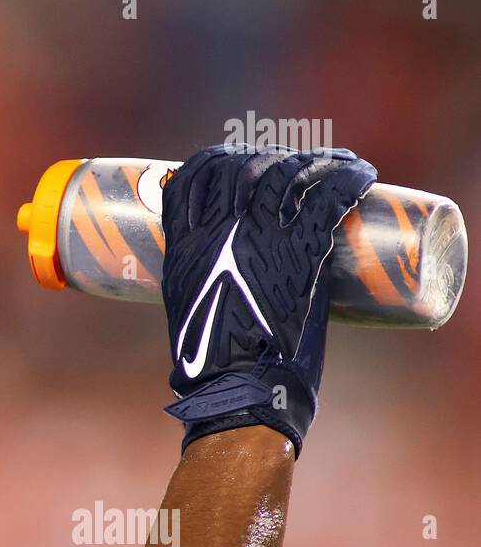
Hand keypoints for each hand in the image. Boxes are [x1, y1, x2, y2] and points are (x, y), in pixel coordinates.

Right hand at [160, 144, 376, 454]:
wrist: (237, 389)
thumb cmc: (211, 362)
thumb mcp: (184, 304)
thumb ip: (200, 275)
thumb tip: (224, 267)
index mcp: (184, 243)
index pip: (194, 174)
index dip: (219, 158)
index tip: (238, 158)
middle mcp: (219, 229)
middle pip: (245, 166)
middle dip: (273, 158)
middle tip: (297, 166)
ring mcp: (260, 236)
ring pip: (288, 174)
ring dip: (317, 161)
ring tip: (337, 164)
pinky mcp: (302, 250)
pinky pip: (330, 195)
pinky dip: (349, 177)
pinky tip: (361, 173)